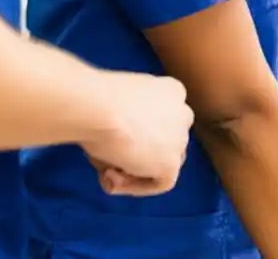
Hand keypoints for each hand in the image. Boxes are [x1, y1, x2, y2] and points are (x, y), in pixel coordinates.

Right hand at [80, 72, 193, 196]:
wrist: (95, 106)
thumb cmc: (96, 100)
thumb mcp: (117, 104)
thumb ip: (127, 123)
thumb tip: (117, 151)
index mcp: (172, 91)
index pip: (163, 119)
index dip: (138, 134)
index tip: (112, 139)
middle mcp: (182, 112)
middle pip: (164, 142)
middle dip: (137, 155)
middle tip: (107, 160)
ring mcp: (180, 138)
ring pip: (162, 163)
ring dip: (132, 171)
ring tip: (104, 167)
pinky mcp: (171, 162)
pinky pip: (160, 183)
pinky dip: (135, 186)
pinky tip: (110, 177)